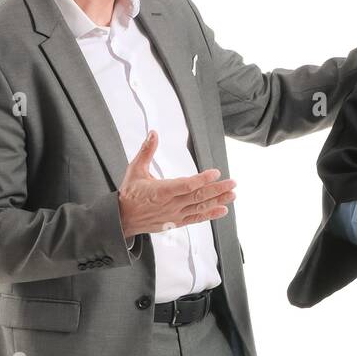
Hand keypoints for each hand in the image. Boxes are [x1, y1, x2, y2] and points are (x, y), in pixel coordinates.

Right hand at [118, 131, 235, 237]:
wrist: (124, 218)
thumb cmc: (130, 194)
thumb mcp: (135, 169)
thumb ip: (146, 151)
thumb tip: (153, 134)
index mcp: (161, 191)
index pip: (186, 185)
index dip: (202, 179)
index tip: (215, 173)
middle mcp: (171, 204)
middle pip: (198, 196)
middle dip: (218, 189)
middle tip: (232, 183)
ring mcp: (175, 214)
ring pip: (200, 207)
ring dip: (218, 201)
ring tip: (232, 194)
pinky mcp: (177, 221)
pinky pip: (196, 218)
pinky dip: (210, 214)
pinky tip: (222, 210)